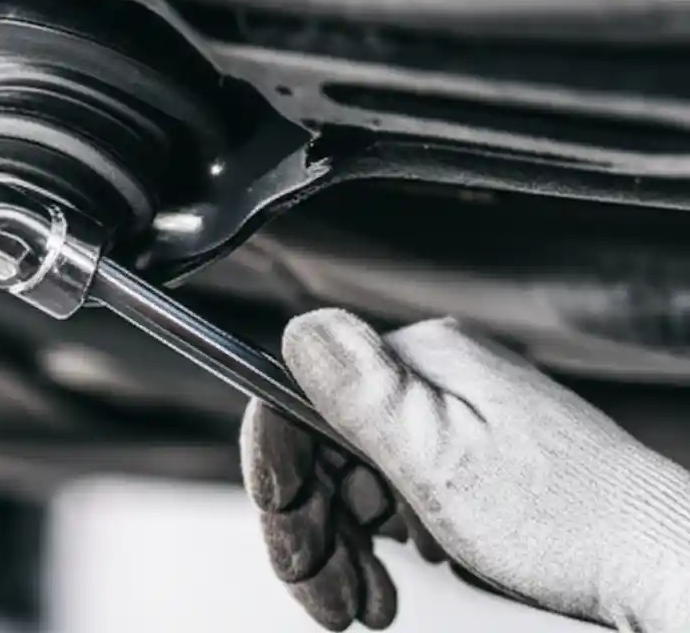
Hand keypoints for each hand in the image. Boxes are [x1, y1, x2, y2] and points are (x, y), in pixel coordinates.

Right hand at [246, 309, 689, 631]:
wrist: (656, 560)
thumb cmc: (565, 521)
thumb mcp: (440, 456)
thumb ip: (362, 390)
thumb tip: (301, 327)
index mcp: (422, 365)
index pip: (300, 398)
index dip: (277, 471)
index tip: (283, 533)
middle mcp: (435, 383)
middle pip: (324, 448)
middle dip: (313, 527)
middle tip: (323, 594)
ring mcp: (455, 423)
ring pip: (354, 479)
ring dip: (344, 546)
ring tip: (363, 601)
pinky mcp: (473, 462)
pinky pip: (395, 496)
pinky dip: (384, 542)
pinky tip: (400, 572)